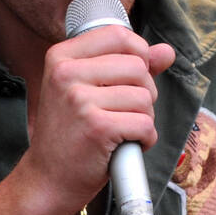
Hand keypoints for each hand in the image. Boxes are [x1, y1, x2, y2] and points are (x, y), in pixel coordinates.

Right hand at [22, 26, 175, 214]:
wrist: (48, 179)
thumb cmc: (71, 133)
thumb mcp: (88, 90)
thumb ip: (128, 66)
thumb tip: (167, 51)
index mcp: (61, 56)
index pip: (119, 35)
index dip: (139, 55)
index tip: (133, 78)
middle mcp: (67, 73)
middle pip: (138, 67)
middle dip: (145, 93)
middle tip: (125, 113)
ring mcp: (80, 100)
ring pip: (144, 98)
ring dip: (144, 119)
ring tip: (123, 130)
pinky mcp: (97, 128)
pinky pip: (145, 124)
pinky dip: (145, 139)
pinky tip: (127, 145)